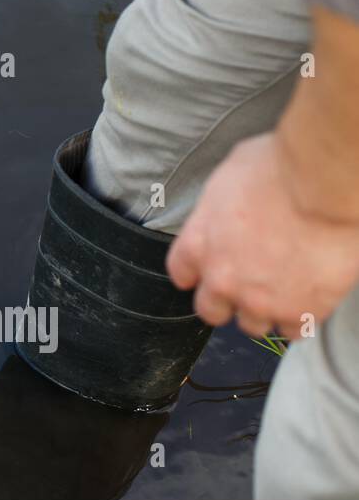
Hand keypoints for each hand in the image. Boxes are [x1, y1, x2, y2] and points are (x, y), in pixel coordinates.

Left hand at [167, 131, 358, 338]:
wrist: (318, 185)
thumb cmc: (275, 169)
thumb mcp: (227, 178)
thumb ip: (219, 206)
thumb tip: (228, 206)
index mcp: (197, 244)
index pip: (181, 273)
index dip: (196, 274)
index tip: (207, 272)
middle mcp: (220, 279)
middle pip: (211, 310)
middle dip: (227, 300)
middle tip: (249, 285)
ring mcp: (259, 300)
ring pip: (252, 325)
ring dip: (265, 311)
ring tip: (283, 291)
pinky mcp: (299, 311)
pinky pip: (293, 330)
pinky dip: (300, 318)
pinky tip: (309, 300)